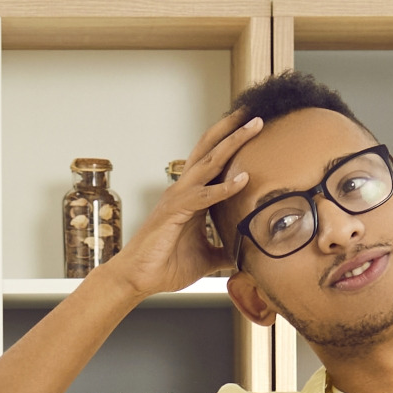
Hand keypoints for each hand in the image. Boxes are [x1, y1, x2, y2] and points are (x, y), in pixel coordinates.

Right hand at [118, 114, 262, 296]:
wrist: (138, 279)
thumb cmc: (166, 265)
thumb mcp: (207, 258)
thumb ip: (224, 251)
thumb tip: (245, 254)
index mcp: (192, 198)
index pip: (214, 164)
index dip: (231, 144)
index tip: (252, 128)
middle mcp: (184, 191)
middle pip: (211, 152)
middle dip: (232, 131)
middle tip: (254, 113)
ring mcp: (178, 199)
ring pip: (208, 163)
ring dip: (231, 144)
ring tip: (252, 127)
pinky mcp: (173, 212)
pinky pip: (203, 196)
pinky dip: (224, 188)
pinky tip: (243, 180)